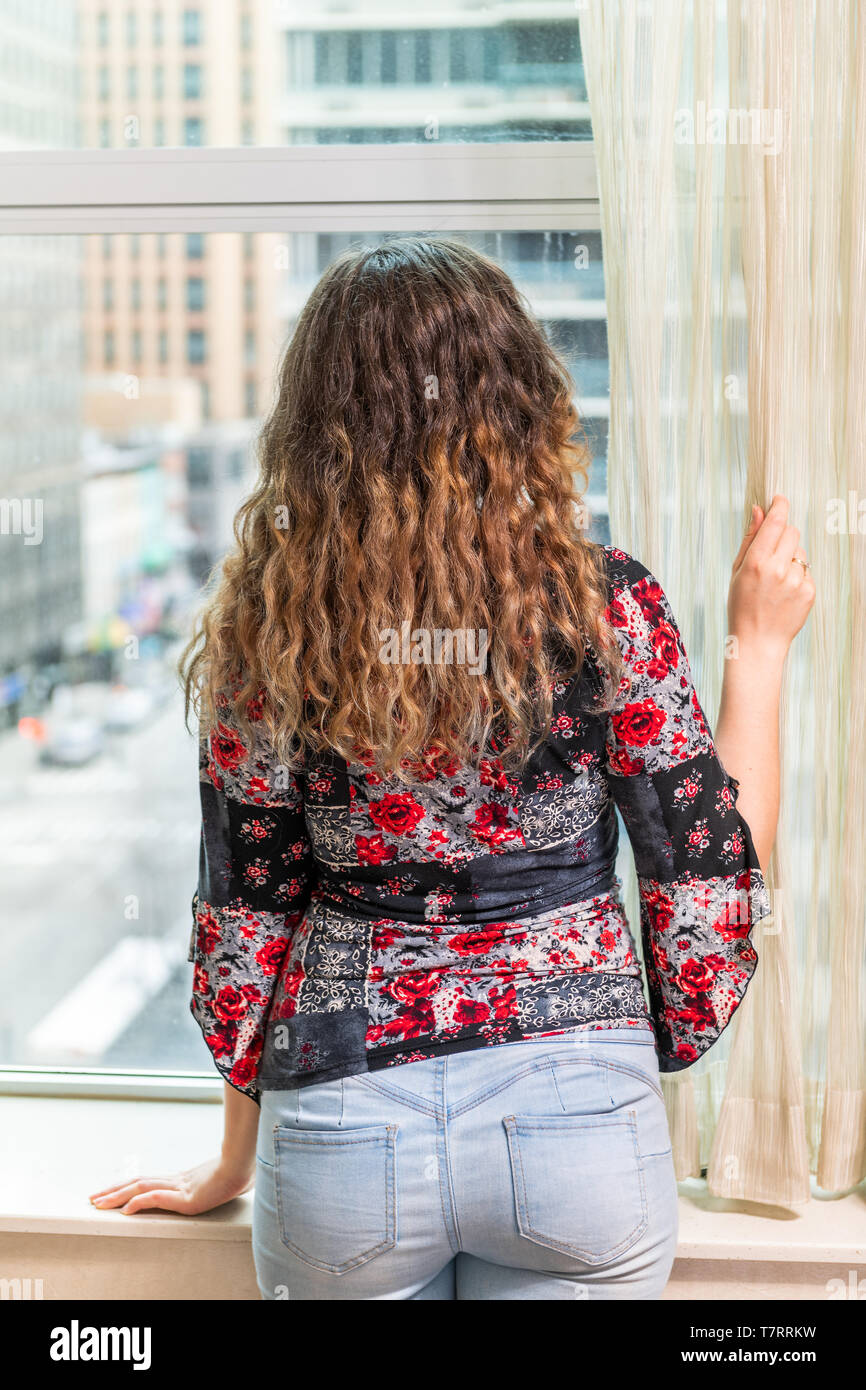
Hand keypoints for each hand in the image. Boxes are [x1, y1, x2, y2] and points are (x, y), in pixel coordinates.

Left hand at [88, 1154, 253, 1216]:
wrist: (251, 1165)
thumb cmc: (243, 1169)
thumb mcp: (225, 1179)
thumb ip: (217, 1182)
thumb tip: (226, 1181)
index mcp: (183, 1179)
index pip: (148, 1180)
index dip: (127, 1185)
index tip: (110, 1191)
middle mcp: (177, 1181)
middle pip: (138, 1182)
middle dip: (113, 1191)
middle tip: (92, 1197)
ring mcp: (180, 1188)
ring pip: (140, 1189)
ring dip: (117, 1196)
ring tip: (98, 1203)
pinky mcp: (186, 1198)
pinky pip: (156, 1199)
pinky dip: (138, 1203)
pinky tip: (126, 1210)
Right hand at [727, 494, 815, 661]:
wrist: (757, 641)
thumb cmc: (741, 605)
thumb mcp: (737, 570)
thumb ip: (750, 538)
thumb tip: (758, 510)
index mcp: (756, 562)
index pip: (776, 522)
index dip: (780, 506)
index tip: (780, 499)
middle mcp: (778, 569)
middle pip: (792, 531)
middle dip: (783, 534)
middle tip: (771, 550)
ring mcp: (796, 581)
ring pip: (800, 551)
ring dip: (790, 557)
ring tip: (775, 579)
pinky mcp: (809, 591)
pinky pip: (806, 570)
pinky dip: (797, 575)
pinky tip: (784, 592)